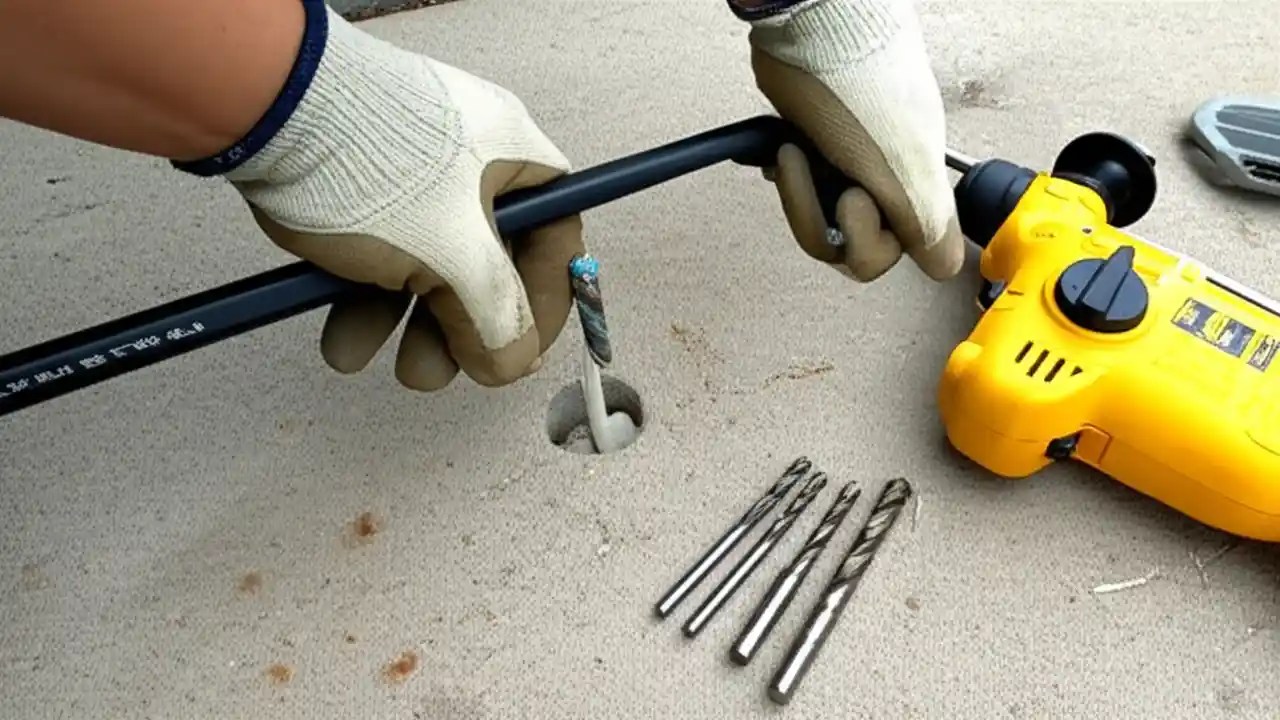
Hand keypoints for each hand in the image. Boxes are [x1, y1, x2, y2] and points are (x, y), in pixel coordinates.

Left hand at [225, 8, 582, 390]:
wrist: (258, 109)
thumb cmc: (376, 173)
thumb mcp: (452, 257)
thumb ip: (495, 319)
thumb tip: (511, 365)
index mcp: (513, 157)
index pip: (558, 236)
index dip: (548, 303)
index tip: (519, 352)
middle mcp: (469, 160)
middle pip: (486, 263)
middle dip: (456, 330)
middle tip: (432, 371)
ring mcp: (410, 170)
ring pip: (425, 265)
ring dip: (400, 325)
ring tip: (360, 360)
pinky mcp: (356, 180)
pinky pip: (377, 250)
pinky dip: (361, 298)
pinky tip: (338, 340)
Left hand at [745, 0, 963, 281]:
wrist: (813, 26)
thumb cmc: (858, 92)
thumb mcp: (903, 171)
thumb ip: (926, 225)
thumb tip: (945, 267)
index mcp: (914, 188)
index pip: (897, 251)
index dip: (870, 246)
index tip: (855, 208)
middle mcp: (886, 178)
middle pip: (848, 243)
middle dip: (823, 219)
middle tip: (824, 178)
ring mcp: (850, 162)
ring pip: (820, 216)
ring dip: (800, 195)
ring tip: (795, 157)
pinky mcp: (816, 144)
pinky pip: (802, 185)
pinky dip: (790, 177)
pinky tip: (784, 153)